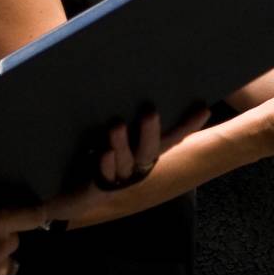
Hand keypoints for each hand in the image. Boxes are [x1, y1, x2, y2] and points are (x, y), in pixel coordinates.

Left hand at [43, 105, 209, 221]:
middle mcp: (135, 167)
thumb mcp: (110, 137)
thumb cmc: (94, 158)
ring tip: (116, 125)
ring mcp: (118, 178)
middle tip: (149, 111)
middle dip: (150, 132)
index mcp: (142, 154)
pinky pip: (103, 177)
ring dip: (121, 143)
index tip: (203, 107)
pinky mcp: (98, 188)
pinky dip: (105, 164)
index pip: (169, 139)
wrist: (70, 197)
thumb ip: (123, 118)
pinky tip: (103, 153)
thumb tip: (129, 77)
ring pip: (124, 161)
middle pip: (149, 150)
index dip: (186, 126)